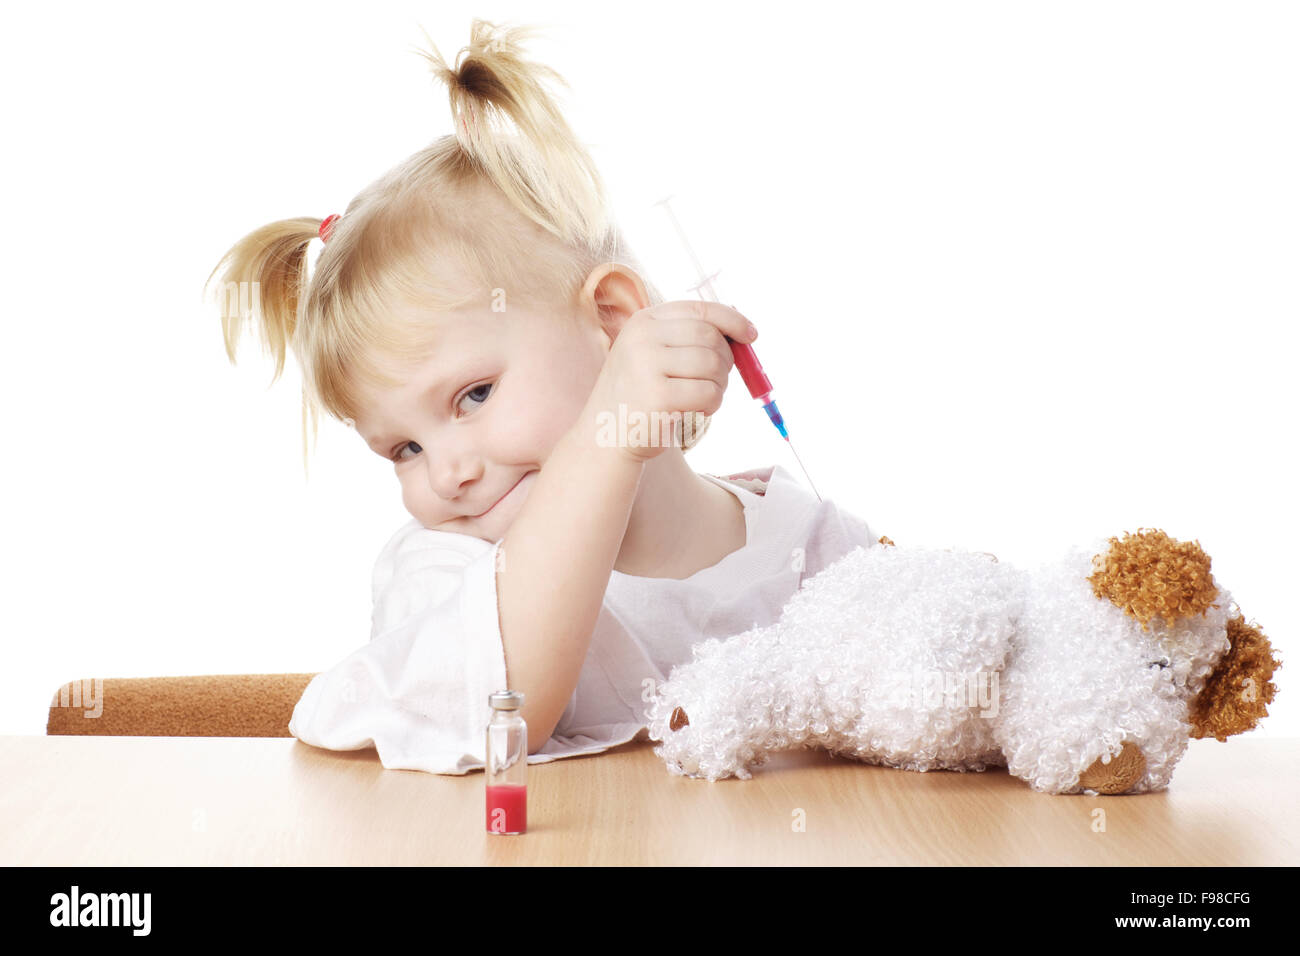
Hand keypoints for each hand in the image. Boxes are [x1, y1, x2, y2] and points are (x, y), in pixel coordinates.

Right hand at [572, 300, 757, 463]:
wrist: (606, 437)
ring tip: (705, 397)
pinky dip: (712, 404)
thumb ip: (689, 338)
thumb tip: (743, 328)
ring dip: (720, 385)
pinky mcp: (658, 397)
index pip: (699, 309)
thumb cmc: (640, 395)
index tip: (751, 335)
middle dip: (727, 360)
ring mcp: (647, 366)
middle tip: (720, 379)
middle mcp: (642, 338)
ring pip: (714, 366)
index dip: (732, 320)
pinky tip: (697, 411)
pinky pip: (709, 393)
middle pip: (710, 338)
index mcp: (643, 321)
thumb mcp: (654, 355)